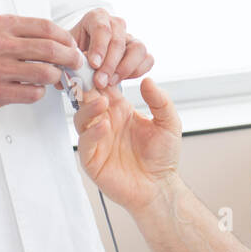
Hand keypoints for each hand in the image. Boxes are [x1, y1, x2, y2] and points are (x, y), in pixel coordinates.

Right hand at [0, 15, 84, 110]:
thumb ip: (21, 30)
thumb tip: (56, 37)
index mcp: (2, 25)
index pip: (47, 28)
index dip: (66, 37)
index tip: (72, 44)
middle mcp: (0, 45)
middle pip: (51, 49)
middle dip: (71, 57)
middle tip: (76, 62)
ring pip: (45, 73)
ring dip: (56, 76)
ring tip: (55, 76)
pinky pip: (32, 93)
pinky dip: (40, 91)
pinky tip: (36, 87)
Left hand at [70, 8, 153, 88]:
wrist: (82, 55)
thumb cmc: (74, 50)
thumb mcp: (66, 50)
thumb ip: (66, 59)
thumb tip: (68, 74)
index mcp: (96, 17)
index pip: (102, 28)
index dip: (99, 47)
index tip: (93, 64)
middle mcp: (115, 24)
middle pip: (119, 41)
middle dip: (109, 64)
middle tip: (100, 81)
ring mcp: (129, 37)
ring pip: (138, 48)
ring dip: (125, 68)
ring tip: (111, 82)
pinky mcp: (138, 51)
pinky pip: (147, 59)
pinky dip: (137, 71)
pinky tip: (121, 79)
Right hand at [74, 78, 180, 213]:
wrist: (159, 187)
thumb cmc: (162, 157)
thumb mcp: (168, 123)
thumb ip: (160, 101)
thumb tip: (148, 80)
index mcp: (120, 110)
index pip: (104, 87)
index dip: (102, 76)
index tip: (103, 64)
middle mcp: (105, 122)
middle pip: (87, 99)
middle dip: (87, 87)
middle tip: (93, 77)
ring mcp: (96, 140)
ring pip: (81, 118)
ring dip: (89, 108)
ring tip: (103, 102)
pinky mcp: (92, 159)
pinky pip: (85, 142)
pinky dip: (92, 133)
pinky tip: (104, 126)